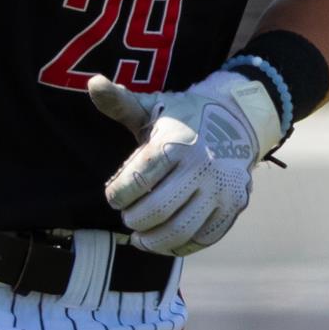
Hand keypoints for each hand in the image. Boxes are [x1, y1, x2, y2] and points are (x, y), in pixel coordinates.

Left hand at [88, 70, 281, 256]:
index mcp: (177, 141)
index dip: (118, 194)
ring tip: (140, 237)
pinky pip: (203, 238)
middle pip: (157, 210)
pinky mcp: (233, 206)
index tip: (113, 196)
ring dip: (154, 241)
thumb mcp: (152, 107)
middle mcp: (203, 165)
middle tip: (128, 217)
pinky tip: (165, 240)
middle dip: (134, 219)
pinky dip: (180, 246)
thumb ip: (119, 102)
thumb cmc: (183, 118)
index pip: (138, 179)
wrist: (236, 121)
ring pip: (181, 230)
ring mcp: (221, 188)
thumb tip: (92, 83)